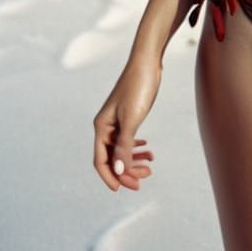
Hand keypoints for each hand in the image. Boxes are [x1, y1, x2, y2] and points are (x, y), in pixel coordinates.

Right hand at [93, 57, 160, 191]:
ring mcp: (117, 120)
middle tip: (145, 178)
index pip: (101, 161)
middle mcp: (106, 126)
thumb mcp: (132, 119)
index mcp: (101, 127)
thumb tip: (119, 171)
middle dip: (126, 171)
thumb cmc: (138, 87)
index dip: (110, 177)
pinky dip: (137, 148)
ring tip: (150, 166)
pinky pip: (129, 139)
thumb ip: (124, 146)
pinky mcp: (128, 115)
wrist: (148, 62)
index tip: (123, 189)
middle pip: (112, 158)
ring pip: (122, 149)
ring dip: (134, 161)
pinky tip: (148, 151)